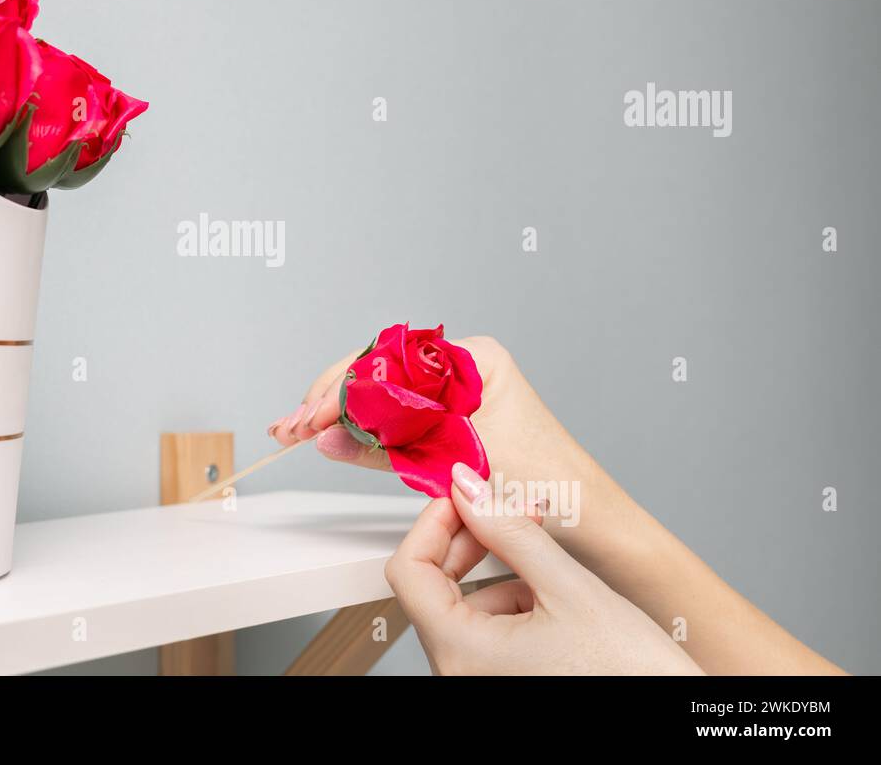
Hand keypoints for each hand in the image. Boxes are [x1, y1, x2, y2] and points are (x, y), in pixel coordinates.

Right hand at [268, 336, 615, 536]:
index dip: (341, 391)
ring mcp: (457, 396)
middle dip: (330, 400)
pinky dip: (364, 430)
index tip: (309, 420)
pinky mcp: (453, 424)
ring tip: (298, 431)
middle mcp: (464, 370)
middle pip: (379, 374)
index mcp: (474, 359)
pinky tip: (335, 438)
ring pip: (383, 396)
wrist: (593, 523)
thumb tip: (330, 438)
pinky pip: (397, 419)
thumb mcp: (456, 466)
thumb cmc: (550, 487)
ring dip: (340, 415)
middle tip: (289, 427)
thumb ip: (387, 451)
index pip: (387, 361)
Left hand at [385, 463, 702, 675]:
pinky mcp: (500, 681)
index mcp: (461, 652)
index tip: (467, 495)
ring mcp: (477, 680)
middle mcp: (459, 673)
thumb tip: (469, 489)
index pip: (409, 569)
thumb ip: (509, 533)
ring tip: (552, 568)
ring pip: (465, 606)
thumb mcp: (569, 588)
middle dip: (474, 541)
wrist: (679, 721)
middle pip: (433, 586)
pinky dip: (515, 603)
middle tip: (514, 514)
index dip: (436, 522)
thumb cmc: (632, 675)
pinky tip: (556, 601)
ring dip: (501, 573)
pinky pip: (488, 631)